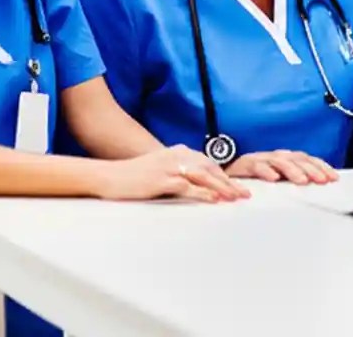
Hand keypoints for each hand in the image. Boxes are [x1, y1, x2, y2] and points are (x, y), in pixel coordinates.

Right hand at [96, 145, 250, 202]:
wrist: (108, 176)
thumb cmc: (132, 176)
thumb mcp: (158, 169)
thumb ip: (177, 173)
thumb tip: (195, 185)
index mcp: (177, 152)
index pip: (207, 163)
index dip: (224, 175)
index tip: (237, 186)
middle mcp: (175, 156)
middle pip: (209, 168)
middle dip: (229, 182)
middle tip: (244, 194)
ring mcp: (168, 167)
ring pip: (202, 176)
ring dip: (221, 187)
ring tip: (235, 198)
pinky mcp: (160, 180)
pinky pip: (186, 186)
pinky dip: (202, 193)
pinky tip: (213, 200)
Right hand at [225, 150, 338, 184]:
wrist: (226, 177)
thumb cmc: (254, 181)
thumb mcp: (278, 182)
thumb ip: (294, 183)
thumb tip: (318, 189)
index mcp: (285, 159)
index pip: (307, 159)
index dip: (321, 167)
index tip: (333, 178)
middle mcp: (275, 157)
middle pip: (296, 159)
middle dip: (310, 169)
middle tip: (321, 181)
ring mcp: (261, 159)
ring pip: (279, 161)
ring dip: (292, 170)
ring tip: (302, 180)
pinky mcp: (245, 165)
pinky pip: (256, 166)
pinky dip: (265, 171)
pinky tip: (273, 178)